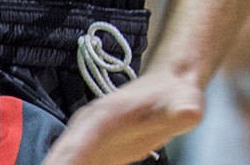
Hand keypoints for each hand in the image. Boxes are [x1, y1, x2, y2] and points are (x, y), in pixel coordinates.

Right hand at [42, 67, 202, 164]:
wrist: (168, 91)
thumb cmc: (174, 95)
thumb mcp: (183, 100)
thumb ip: (183, 108)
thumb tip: (190, 112)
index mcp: (101, 118)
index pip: (75, 147)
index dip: (62, 163)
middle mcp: (85, 131)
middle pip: (59, 159)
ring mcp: (85, 145)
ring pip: (64, 163)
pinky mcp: (92, 156)